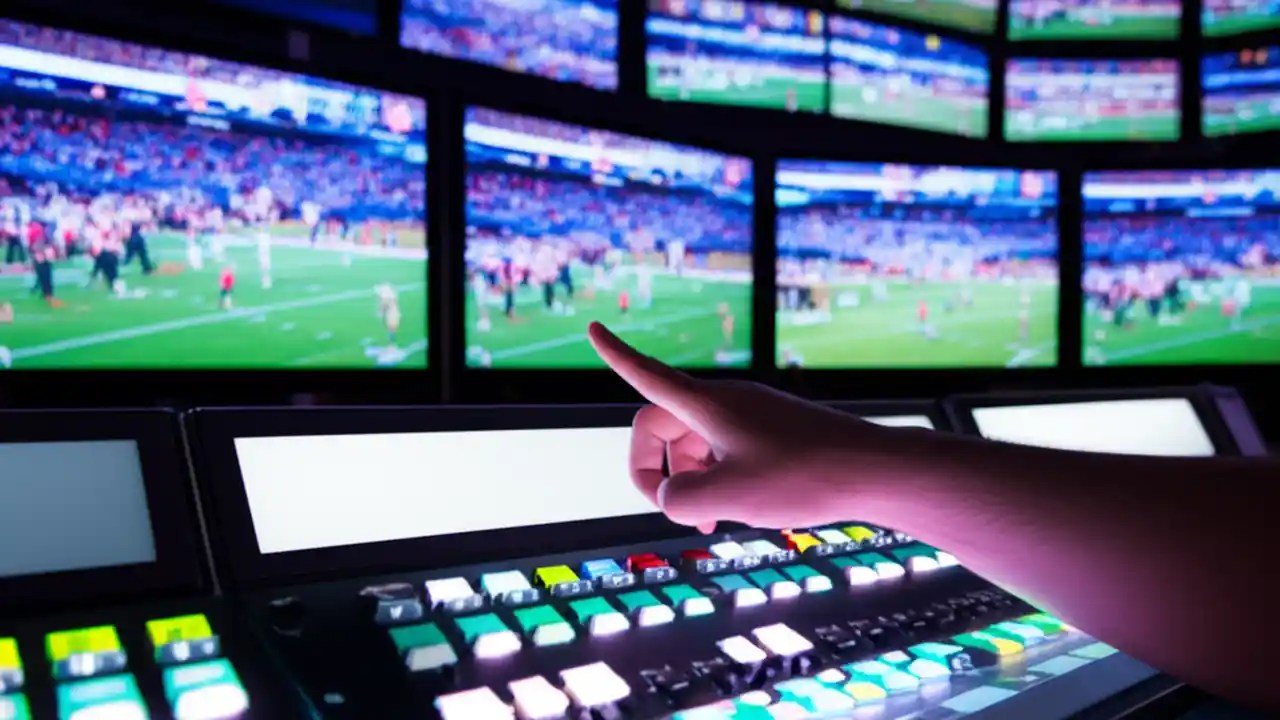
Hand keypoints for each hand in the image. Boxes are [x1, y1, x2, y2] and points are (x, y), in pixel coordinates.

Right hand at [587, 322, 889, 531]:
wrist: (874, 471)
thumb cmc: (804, 479)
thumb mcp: (728, 498)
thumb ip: (680, 499)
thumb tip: (673, 497)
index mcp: (708, 406)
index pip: (647, 376)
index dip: (616, 356)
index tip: (593, 331)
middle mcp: (726, 402)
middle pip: (664, 425)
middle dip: (655, 468)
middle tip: (671, 508)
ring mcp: (751, 415)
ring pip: (696, 443)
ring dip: (690, 480)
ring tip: (714, 520)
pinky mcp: (773, 432)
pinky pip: (726, 449)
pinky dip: (719, 478)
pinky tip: (741, 508)